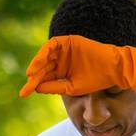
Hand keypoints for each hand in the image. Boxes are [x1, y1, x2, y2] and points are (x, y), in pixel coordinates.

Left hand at [19, 34, 135, 97]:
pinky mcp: (69, 41)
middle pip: (43, 67)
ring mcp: (64, 50)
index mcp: (62, 72)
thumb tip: (37, 87)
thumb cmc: (96, 80)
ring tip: (30, 75)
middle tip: (24, 88)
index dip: (33, 85)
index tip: (23, 94)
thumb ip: (55, 86)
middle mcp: (61, 60)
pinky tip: (38, 63)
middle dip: (33, 77)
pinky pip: (52, 45)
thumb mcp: (72, 87)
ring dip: (37, 65)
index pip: (44, 77)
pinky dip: (44, 53)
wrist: (112, 69)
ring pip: (45, 56)